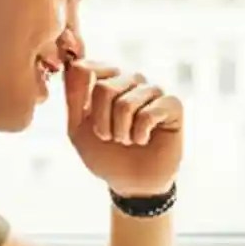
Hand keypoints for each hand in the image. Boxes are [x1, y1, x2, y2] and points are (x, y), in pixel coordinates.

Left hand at [63, 59, 183, 196]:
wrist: (132, 182)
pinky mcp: (172, 104)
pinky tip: (143, 140)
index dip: (81, 96)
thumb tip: (72, 63)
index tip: (85, 117)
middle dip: (102, 122)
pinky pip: (149, 114)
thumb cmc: (104, 153)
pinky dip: (140, 134)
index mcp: (106, 79)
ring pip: (126, 103)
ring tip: (127, 140)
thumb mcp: (78, 127)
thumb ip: (73, 95)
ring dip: (121, 132)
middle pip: (104, 87)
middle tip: (110, 136)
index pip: (85, 67)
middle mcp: (129, 79)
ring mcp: (152, 90)